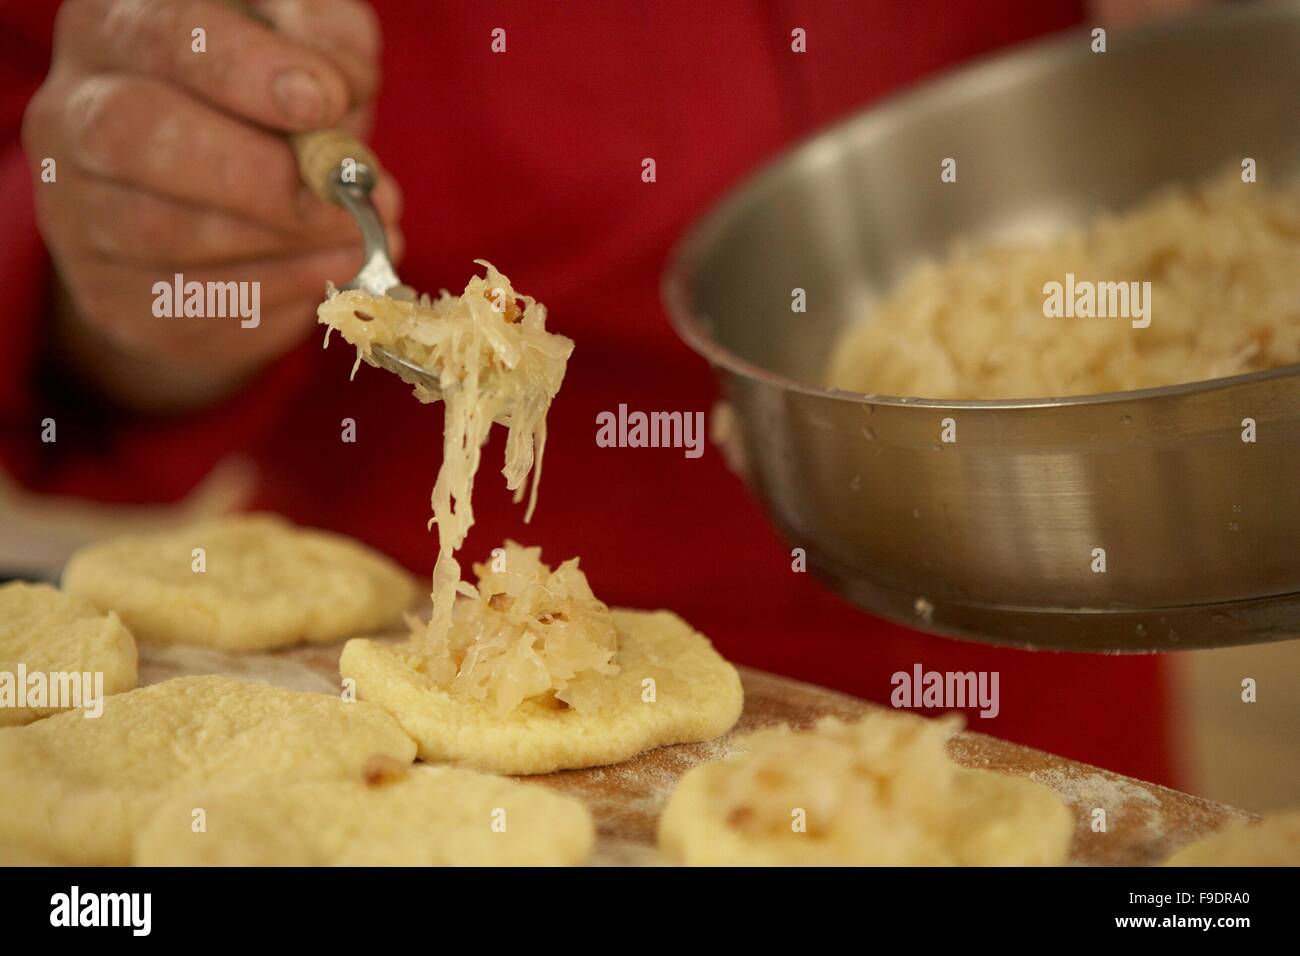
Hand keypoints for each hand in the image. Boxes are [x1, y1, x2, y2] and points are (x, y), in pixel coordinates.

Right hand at [22, 0, 402, 411]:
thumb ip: (326, 45)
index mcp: (115, 29)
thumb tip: (336, 94)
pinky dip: (279, 291)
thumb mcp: (308, 50)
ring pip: (162, 232)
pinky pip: (190, 306)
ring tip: (360, 235)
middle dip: (254, 171)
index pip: (160, 35)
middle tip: (344, 194)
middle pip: (130, 134)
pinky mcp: (113, 298)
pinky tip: (333, 270)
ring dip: (280, 242)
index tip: (324, 100)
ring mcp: (77, 214)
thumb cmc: (273, 111)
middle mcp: (70, 115)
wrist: (234, 215)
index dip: (243, 69)